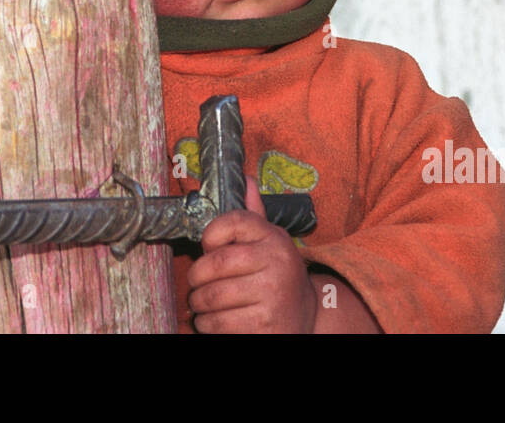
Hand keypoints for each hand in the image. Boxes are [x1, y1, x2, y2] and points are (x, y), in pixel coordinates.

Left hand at [187, 176, 318, 332]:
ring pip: (211, 296)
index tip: (208, 246)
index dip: (211, 234)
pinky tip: (212, 319)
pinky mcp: (263, 325)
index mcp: (275, 239)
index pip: (233, 222)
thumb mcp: (272, 242)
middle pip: (214, 263)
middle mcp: (276, 264)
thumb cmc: (278, 276)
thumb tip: (246, 180)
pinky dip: (206, 323)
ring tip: (202, 302)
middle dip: (196, 277)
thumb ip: (254, 215)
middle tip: (196, 283)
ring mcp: (271, 296)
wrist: (307, 318)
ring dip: (198, 302)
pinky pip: (217, 322)